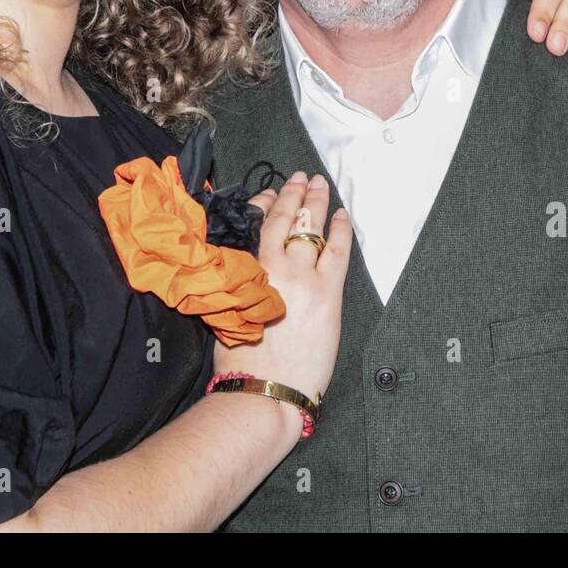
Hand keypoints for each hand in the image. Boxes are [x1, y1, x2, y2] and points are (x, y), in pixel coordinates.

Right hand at [213, 172, 351, 404]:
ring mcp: (304, 277)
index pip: (257, 223)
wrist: (265, 391)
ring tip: (320, 184)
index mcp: (245, 269)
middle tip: (301, 176)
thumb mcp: (227, 309)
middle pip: (287, 219)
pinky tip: (341, 215)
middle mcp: (273, 266)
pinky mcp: (327, 294)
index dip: (267, 202)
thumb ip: (238, 279)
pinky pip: (337, 251)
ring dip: (316, 202)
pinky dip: (340, 230)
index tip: (270, 192)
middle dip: (295, 193)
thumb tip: (247, 261)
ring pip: (311, 228)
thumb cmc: (240, 360)